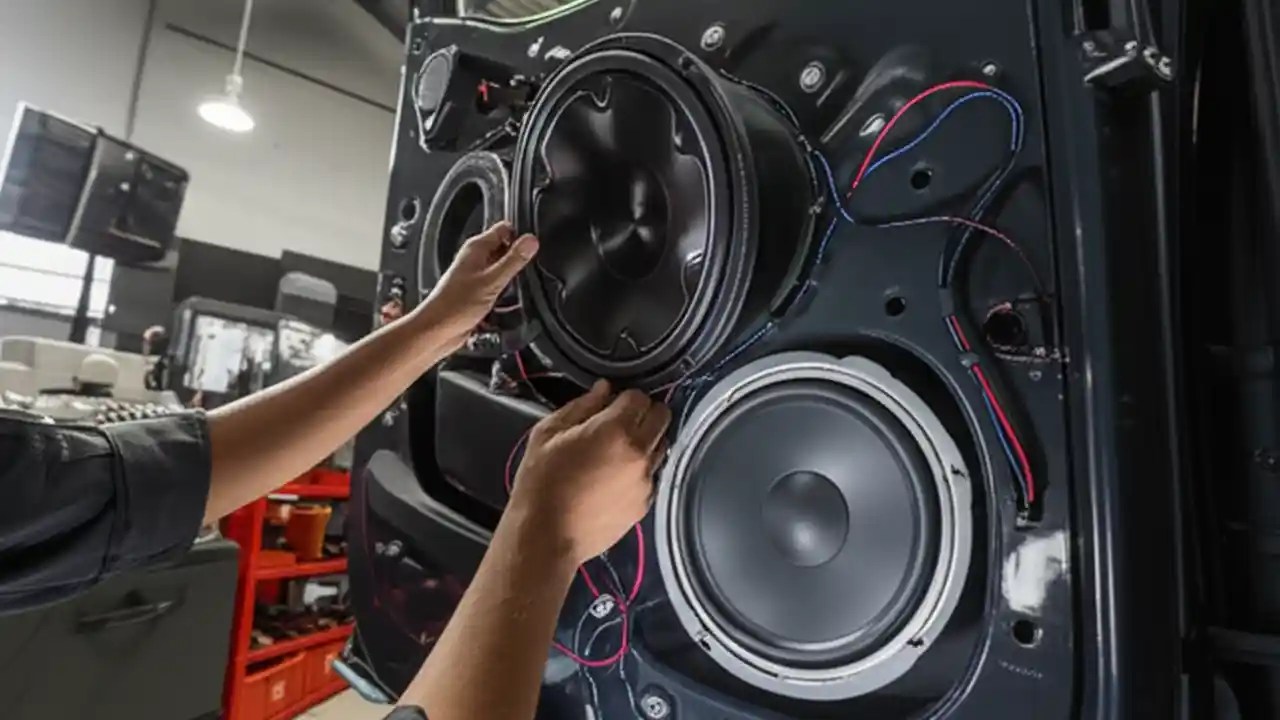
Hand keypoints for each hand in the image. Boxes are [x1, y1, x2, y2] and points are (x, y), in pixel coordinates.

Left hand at [419, 221, 537, 350]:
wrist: (437, 331)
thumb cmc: (454, 305)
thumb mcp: (492, 281)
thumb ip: (513, 260)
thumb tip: (531, 241)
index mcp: (475, 249)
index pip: (504, 230)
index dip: (520, 237)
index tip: (532, 250)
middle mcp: (475, 260)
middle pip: (505, 251)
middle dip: (518, 261)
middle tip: (524, 273)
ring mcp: (475, 277)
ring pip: (502, 271)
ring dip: (511, 279)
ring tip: (514, 290)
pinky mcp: (477, 293)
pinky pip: (497, 288)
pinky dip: (505, 293)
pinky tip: (507, 303)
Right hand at [510, 381, 671, 564]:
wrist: (546, 535)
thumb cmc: (541, 482)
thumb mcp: (548, 433)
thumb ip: (581, 406)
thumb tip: (603, 390)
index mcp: (615, 430)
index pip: (639, 397)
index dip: (624, 397)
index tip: (610, 405)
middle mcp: (639, 453)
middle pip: (661, 417)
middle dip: (644, 413)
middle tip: (620, 422)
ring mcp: (646, 480)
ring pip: (661, 445)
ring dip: (646, 440)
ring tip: (617, 451)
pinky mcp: (645, 503)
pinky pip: (652, 475)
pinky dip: (641, 469)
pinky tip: (615, 477)